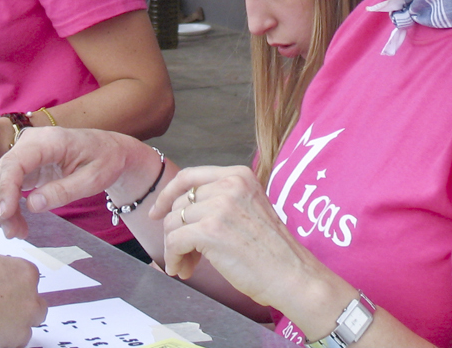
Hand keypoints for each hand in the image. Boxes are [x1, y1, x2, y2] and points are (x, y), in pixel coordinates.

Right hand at [0, 127, 162, 238]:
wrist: (110, 151)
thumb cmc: (105, 161)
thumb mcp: (94, 179)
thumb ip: (64, 191)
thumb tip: (32, 205)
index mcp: (49, 140)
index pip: (15, 163)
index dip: (6, 189)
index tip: (6, 214)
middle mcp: (31, 141)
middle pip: (1, 172)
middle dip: (1, 204)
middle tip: (14, 233)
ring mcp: (25, 150)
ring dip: (1, 206)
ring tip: (17, 231)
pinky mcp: (25, 163)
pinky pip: (6, 182)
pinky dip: (6, 202)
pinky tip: (17, 221)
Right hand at [0, 252, 46, 347]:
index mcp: (25, 273)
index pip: (30, 281)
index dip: (15, 287)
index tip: (4, 292)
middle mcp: (29, 299)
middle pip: (36, 307)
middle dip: (22, 310)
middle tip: (1, 311)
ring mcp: (22, 324)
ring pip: (25, 330)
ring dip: (11, 329)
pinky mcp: (10, 344)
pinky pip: (12, 345)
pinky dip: (2, 342)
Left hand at [149, 164, 326, 311]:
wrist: (293, 275)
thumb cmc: (272, 251)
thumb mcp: (249, 208)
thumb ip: (220, 200)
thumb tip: (180, 209)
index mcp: (239, 175)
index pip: (189, 176)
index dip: (168, 194)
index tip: (158, 212)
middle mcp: (229, 184)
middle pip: (179, 203)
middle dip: (175, 231)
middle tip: (184, 254)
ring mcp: (220, 206)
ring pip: (173, 222)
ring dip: (174, 248)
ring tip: (186, 265)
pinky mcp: (211, 231)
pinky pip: (175, 241)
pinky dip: (173, 258)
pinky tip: (182, 270)